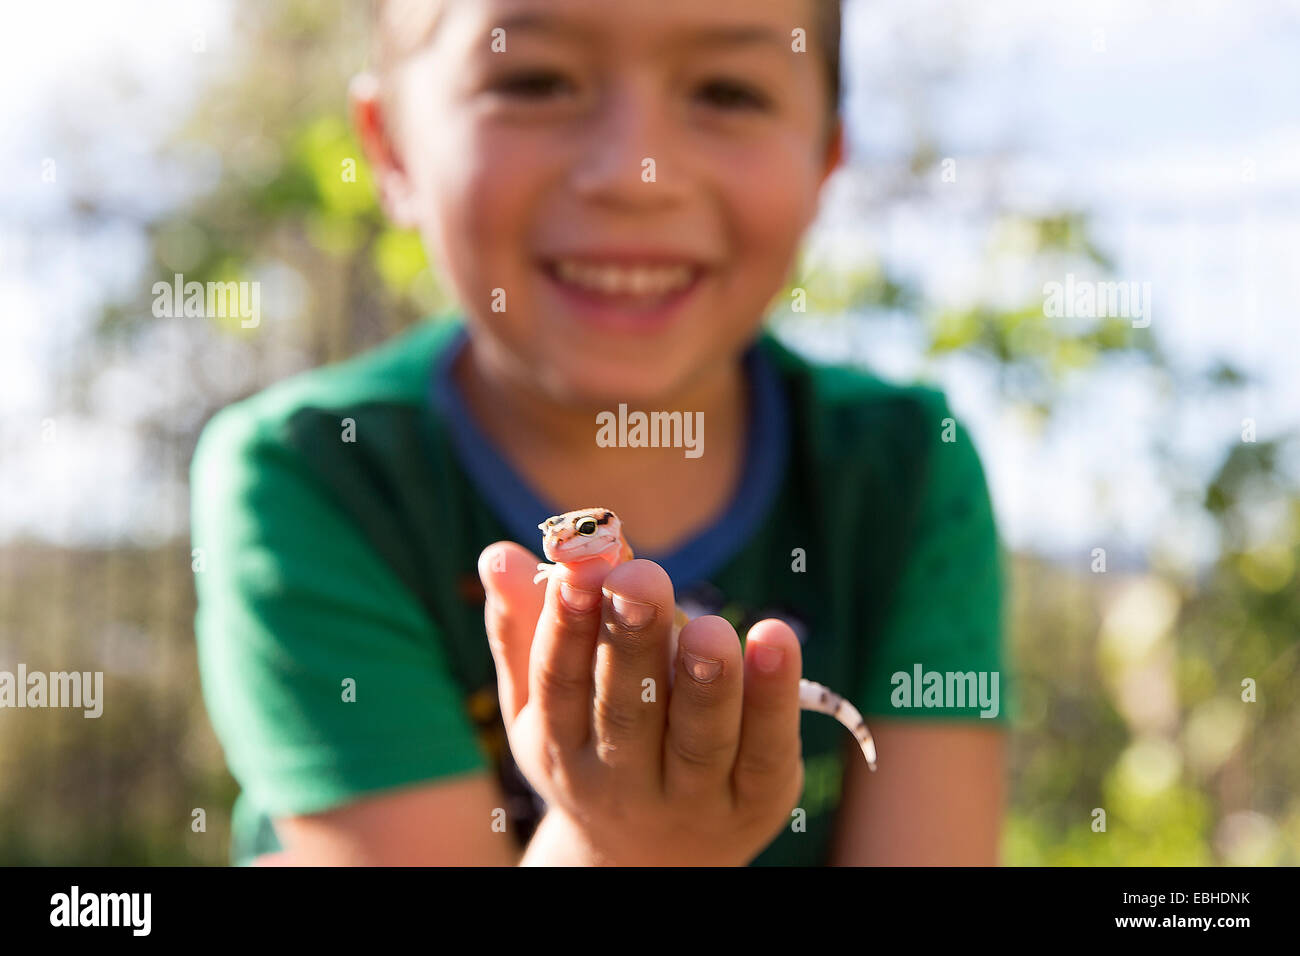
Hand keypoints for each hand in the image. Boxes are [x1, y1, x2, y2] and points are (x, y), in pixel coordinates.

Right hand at [478, 541, 804, 865]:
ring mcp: (690, 799)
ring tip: (712, 626)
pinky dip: (773, 698)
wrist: (651, 859)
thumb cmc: (591, 749)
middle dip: (632, 642)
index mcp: (559, 746)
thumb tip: (499, 554)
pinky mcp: (755, 802)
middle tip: (640, 576)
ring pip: (698, 741)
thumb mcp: (541, 703)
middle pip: (626, 713)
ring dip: (707, 681)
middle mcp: (621, 782)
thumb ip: (523, 628)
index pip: (558, 685)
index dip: (564, 626)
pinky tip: (775, 637)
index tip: (578, 566)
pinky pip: (764, 749)